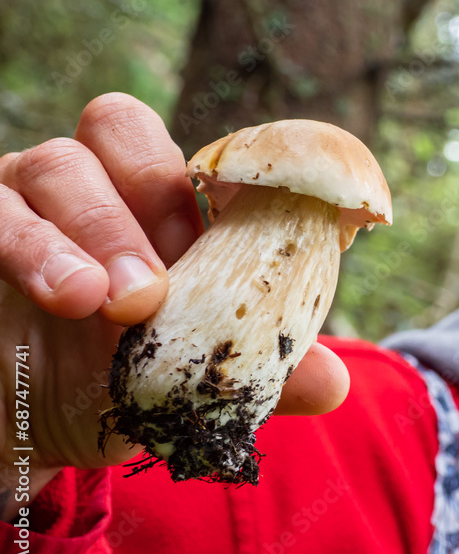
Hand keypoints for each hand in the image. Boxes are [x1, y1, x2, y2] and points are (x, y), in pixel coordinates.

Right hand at [0, 94, 348, 510]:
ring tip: (93, 301)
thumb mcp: (195, 374)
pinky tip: (45, 298)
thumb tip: (332, 382)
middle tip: (149, 293)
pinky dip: (11, 250)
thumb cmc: (129, 372)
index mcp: (157, 197)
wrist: (38, 424)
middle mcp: (90, 181)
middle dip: (140, 201)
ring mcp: (19, 204)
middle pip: (111, 130)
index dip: (202, 179)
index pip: (184, 145)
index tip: (218, 241)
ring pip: (36, 171)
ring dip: (70, 235)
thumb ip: (260, 370)